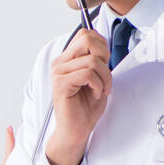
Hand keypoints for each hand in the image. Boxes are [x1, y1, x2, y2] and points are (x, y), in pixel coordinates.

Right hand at [44, 27, 111, 164]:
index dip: (102, 45)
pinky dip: (98, 84)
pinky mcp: (60, 84)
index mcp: (67, 59)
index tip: (105, 64)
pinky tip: (95, 93)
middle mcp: (60, 63)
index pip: (85, 34)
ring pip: (91, 60)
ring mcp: (58, 73)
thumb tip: (102, 43)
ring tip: (101, 89)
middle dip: (104, 56)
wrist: (76, 129)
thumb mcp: (97, 77)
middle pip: (87, 39)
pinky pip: (87, 74)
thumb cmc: (85, 107)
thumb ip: (97, 59)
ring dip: (105, 76)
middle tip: (104, 74)